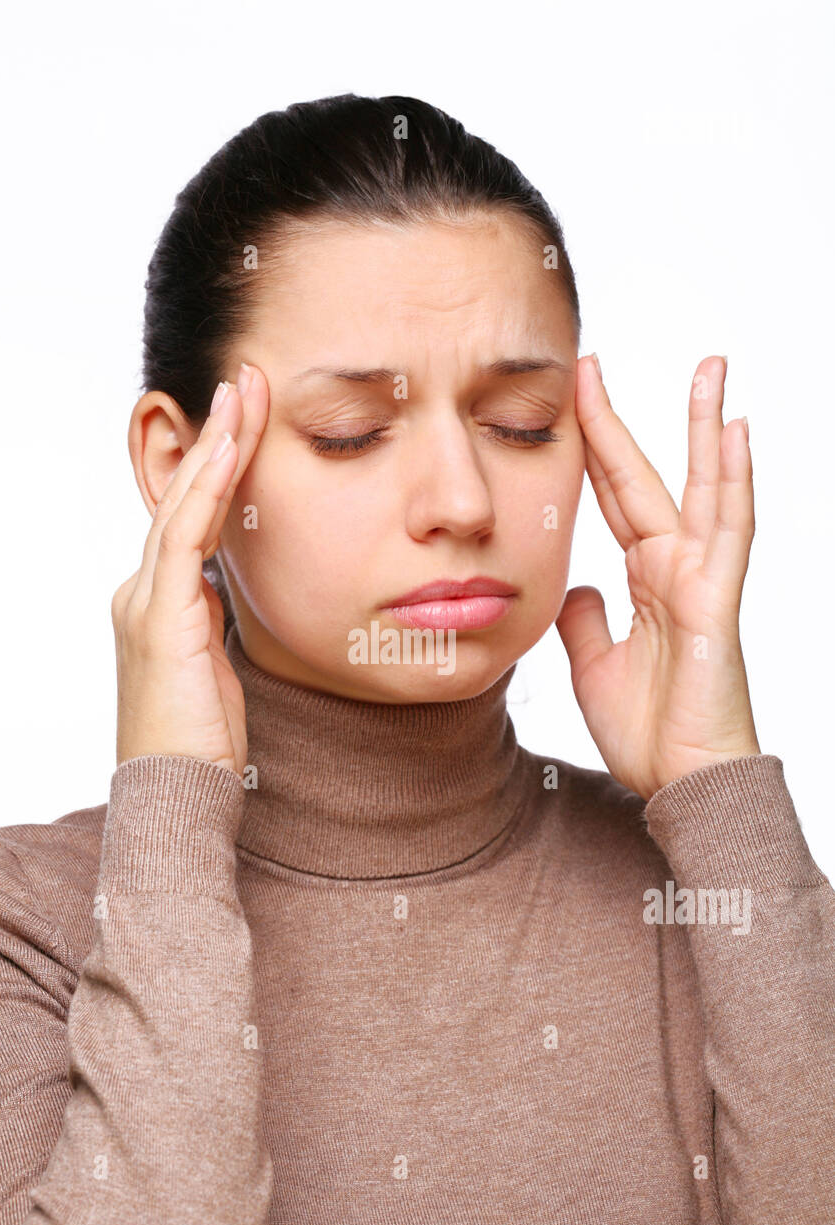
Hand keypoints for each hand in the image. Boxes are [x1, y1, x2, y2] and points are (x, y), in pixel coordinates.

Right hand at [112, 363, 268, 774]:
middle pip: (183, 497)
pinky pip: (185, 537)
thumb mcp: (217, 670)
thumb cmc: (204, 744)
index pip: (191, 518)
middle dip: (218, 436)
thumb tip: (236, 594)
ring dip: (216, 445)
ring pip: (182, 505)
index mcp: (158, 604)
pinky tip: (234, 449)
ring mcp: (145, 602)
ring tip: (243, 392)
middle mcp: (142, 593)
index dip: (220, 466)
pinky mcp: (159, 616)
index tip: (250, 418)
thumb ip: (219, 625)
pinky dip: (209, 489)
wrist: (178, 796)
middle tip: (246, 380)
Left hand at [555, 354, 760, 801]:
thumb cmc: (648, 729)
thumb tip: (577, 586)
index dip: (590, 446)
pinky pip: (730, 529)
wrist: (680, 781)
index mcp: (644, 578)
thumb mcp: (594, 663)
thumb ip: (587, 618)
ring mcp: (701, 579)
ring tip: (709, 368)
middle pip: (645, 477)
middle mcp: (674, 567)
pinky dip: (735, 479)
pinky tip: (736, 432)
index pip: (611, 495)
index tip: (570, 396)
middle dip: (620, 418)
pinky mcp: (718, 599)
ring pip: (704, 486)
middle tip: (598, 361)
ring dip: (703, 426)